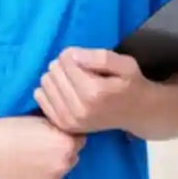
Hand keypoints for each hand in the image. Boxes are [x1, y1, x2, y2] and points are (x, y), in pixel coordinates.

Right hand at [0, 115, 85, 178]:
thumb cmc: (6, 131)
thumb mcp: (36, 120)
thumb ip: (56, 128)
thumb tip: (64, 130)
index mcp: (65, 143)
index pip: (79, 139)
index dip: (65, 135)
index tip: (52, 134)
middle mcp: (64, 164)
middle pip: (71, 157)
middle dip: (60, 152)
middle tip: (38, 146)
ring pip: (58, 172)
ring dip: (50, 167)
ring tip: (28, 159)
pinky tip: (23, 170)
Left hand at [34, 47, 151, 133]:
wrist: (137, 113)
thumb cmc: (131, 85)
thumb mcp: (125, 64)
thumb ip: (100, 57)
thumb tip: (71, 55)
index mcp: (94, 92)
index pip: (66, 60)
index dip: (75, 54)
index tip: (87, 59)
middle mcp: (79, 109)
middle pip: (54, 71)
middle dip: (65, 65)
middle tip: (82, 70)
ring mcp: (69, 120)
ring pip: (45, 82)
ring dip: (57, 77)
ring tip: (74, 80)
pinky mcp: (63, 124)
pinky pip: (40, 97)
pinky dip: (49, 90)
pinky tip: (65, 90)